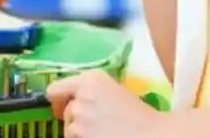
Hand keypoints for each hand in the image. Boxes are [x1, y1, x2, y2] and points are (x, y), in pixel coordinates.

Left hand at [47, 70, 173, 137]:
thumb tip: (71, 103)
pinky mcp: (80, 135)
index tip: (64, 108)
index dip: (59, 101)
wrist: (154, 134)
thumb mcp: (115, 91)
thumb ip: (91, 91)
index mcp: (91, 78)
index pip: (55, 89)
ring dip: (81, 134)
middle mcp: (82, 94)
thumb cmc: (140, 116)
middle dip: (77, 120)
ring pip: (69, 130)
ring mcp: (79, 117)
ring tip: (103, 134)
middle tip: (98, 126)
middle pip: (66, 112)